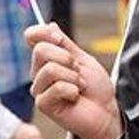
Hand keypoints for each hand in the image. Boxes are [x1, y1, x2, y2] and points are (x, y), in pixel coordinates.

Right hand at [26, 23, 121, 138]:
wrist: (106, 113)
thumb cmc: (96, 89)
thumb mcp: (83, 60)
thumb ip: (66, 44)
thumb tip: (50, 25)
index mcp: (48, 59)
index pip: (32, 36)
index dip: (44, 32)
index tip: (59, 38)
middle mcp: (39, 73)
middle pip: (40, 50)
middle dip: (67, 58)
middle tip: (79, 72)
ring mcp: (40, 89)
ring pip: (50, 69)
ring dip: (73, 77)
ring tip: (80, 87)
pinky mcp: (43, 104)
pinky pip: (57, 87)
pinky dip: (72, 90)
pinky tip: (75, 97)